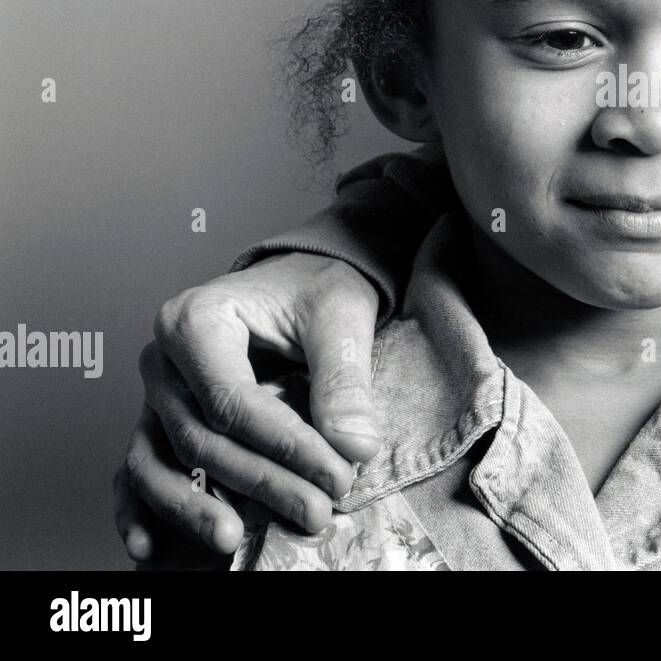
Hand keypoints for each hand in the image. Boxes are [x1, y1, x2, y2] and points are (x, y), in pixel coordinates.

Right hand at [113, 253, 383, 561]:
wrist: (297, 284)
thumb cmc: (314, 291)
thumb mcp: (340, 317)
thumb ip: (344, 380)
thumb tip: (354, 447)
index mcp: (197, 320)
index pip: (234, 401)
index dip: (285, 446)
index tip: (336, 476)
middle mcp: (164, 359)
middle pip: (201, 436)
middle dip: (260, 481)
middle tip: (316, 511)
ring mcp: (154, 393)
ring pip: (161, 460)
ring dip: (196, 507)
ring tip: (235, 538)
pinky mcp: (157, 421)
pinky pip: (138, 468)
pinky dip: (140, 508)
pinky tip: (150, 545)